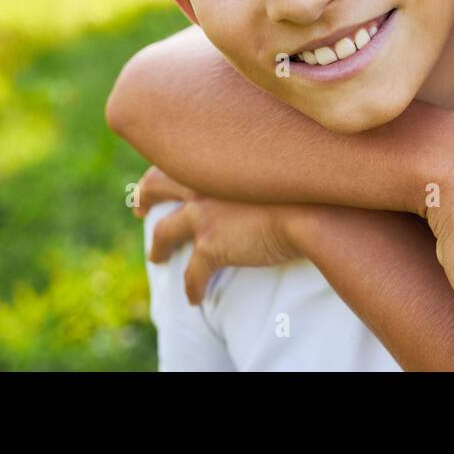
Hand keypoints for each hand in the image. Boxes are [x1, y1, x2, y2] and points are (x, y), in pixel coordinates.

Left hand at [132, 166, 304, 303]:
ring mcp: (203, 215)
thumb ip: (263, 160)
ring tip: (157, 257)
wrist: (314, 208)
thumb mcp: (280, 156)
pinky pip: (192, 274)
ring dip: (158, 247)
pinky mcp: (211, 247)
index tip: (160, 171)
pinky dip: (191, 288)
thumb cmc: (308, 179)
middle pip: (157, 186)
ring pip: (164, 233)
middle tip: (138, 207)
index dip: (167, 163)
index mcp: (216, 158)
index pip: (178, 154)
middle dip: (145, 197)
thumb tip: (274, 162)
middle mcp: (202, 182)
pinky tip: (194, 298)